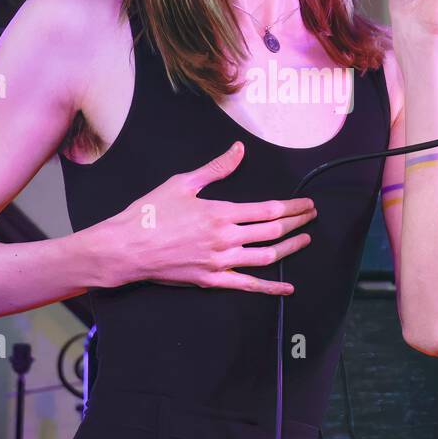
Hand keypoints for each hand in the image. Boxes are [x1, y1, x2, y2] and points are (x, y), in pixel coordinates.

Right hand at [98, 141, 314, 294]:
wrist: (125, 248)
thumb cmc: (150, 214)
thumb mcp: (182, 183)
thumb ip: (216, 168)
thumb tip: (239, 150)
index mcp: (220, 212)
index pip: (268, 210)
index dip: (292, 207)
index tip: (306, 204)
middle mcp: (225, 238)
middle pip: (273, 231)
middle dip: (298, 223)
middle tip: (312, 217)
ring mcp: (220, 262)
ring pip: (266, 257)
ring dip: (290, 248)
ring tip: (305, 240)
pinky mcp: (211, 280)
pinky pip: (247, 285)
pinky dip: (270, 288)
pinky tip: (287, 287)